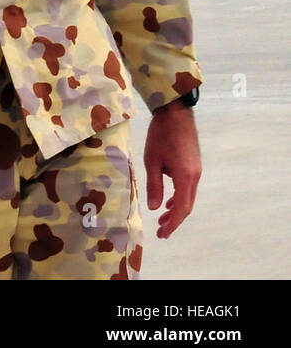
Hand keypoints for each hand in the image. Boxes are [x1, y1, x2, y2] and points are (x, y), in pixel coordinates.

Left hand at [143, 99, 200, 238]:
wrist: (175, 113)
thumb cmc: (161, 135)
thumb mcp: (152, 161)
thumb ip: (154, 185)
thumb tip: (155, 208)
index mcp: (186, 177)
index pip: (181, 208)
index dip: (172, 223)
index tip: (163, 234)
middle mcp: (195, 176)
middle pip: (187, 205)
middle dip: (174, 220)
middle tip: (161, 232)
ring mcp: (196, 170)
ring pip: (188, 196)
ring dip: (176, 209)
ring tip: (163, 219)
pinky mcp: (193, 165)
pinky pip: (187, 187)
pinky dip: (178, 197)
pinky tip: (168, 200)